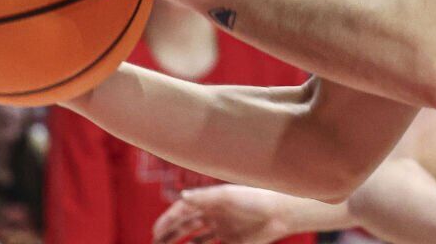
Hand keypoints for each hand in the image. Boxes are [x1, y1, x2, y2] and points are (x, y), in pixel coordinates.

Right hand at [154, 185, 295, 243]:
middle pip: (186, 225)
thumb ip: (203, 197)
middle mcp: (215, 214)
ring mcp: (222, 229)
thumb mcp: (227, 196)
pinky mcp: (232, 242)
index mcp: (212, 200)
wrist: (280, 213)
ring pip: (194, 239)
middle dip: (169, 235)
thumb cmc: (255, 199)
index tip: (155, 232)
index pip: (183, 210)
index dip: (168, 220)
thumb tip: (181, 196)